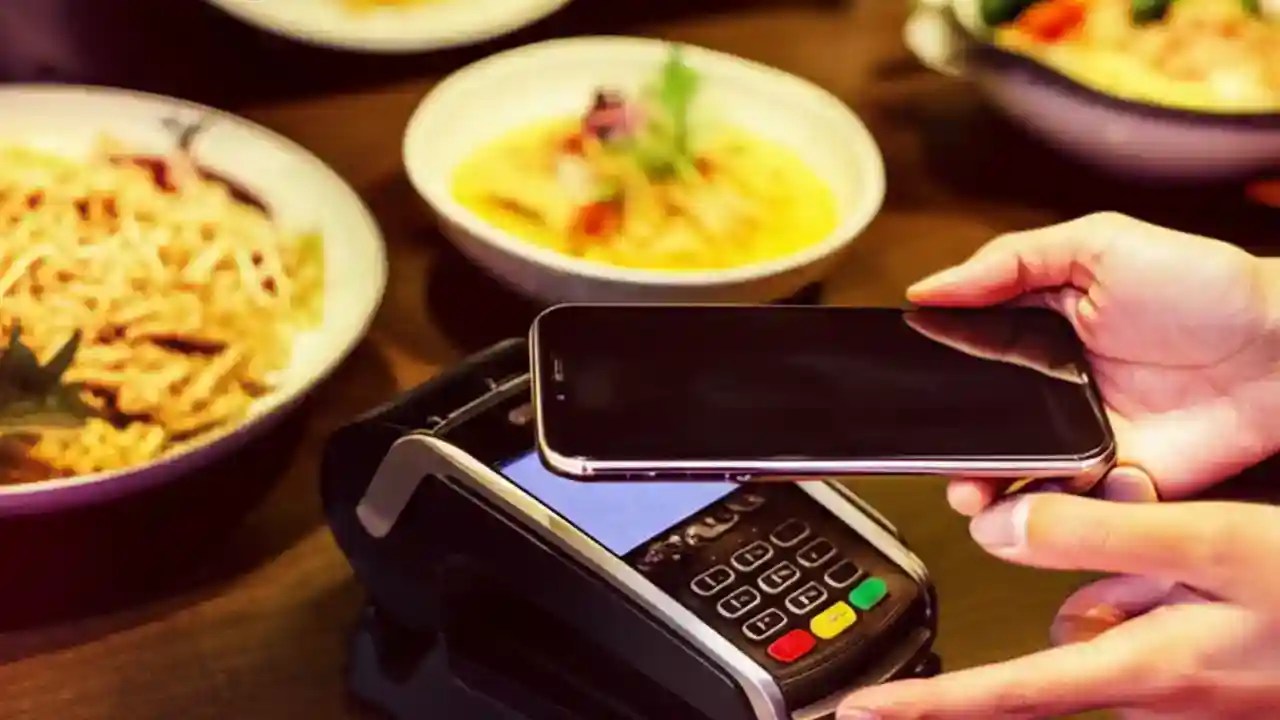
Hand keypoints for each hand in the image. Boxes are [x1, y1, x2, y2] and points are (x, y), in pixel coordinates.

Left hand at [838, 494, 1279, 719]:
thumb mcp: (1221, 548)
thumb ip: (1102, 538)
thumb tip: (1002, 530)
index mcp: (1144, 668)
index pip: (1007, 696)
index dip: (927, 707)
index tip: (864, 713)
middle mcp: (1155, 689)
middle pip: (1054, 662)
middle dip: (1039, 627)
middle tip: (1072, 600)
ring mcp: (1185, 682)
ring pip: (1106, 627)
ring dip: (1120, 588)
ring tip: (1182, 554)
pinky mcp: (1209, 666)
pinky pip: (1150, 620)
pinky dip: (1153, 589)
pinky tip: (1196, 563)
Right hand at [906, 212, 1279, 513]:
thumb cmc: (1203, 286)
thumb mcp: (1098, 245)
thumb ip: (1008, 261)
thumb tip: (927, 288)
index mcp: (1038, 333)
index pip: (968, 362)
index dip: (935, 382)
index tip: (907, 399)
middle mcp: (1054, 390)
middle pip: (985, 430)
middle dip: (956, 456)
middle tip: (945, 467)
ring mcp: (1085, 439)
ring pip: (1019, 477)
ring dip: (992, 492)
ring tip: (977, 495)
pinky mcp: (1122, 482)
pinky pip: (1076, 506)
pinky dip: (1062, 510)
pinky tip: (1066, 491)